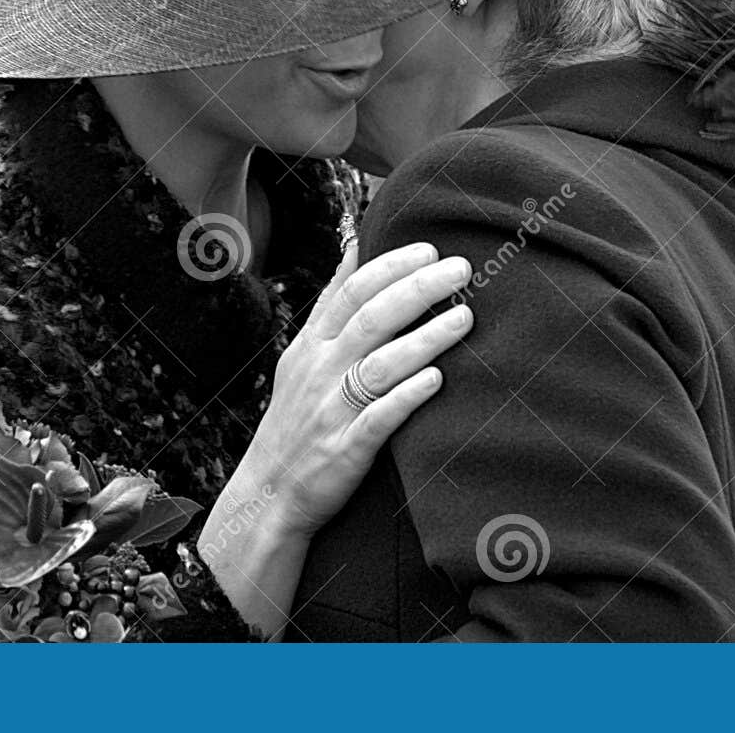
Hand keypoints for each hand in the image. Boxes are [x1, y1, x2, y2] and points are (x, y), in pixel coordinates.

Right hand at [241, 240, 472, 537]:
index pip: (353, 291)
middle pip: (372, 319)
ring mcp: (332, 411)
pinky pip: (378, 419)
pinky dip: (406, 397)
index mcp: (313, 345)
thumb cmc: (297, 415)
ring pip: (381, 365)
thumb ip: (332, 301)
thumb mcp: (303, 353)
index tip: (430, 249)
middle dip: (418, 289)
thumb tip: (354, 243)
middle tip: (460, 269)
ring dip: (425, 339)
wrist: (269, 491)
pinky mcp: (345, 449)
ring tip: (464, 318)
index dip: (392, 265)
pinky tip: (436, 379)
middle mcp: (321, 371)